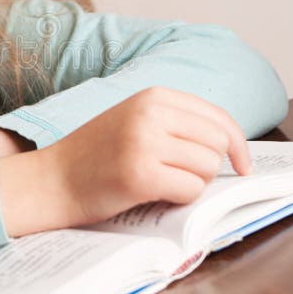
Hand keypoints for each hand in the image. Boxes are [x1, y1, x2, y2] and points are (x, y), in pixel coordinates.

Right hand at [48, 86, 250, 226]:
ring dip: (193, 182)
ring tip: (162, 183)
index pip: (217, 116)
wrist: (51, 180)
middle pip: (217, 142)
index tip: (242, 164)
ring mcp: (144, 142)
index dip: (237, 144)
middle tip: (182, 176)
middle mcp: (150, 113)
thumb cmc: (94, 155)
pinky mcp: (140, 174)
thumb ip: (174, 121)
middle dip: (208, 165)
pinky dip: (180, 198)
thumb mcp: (133, 119)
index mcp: (152, 96)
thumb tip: (228, 141)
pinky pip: (190, 189)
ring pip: (207, 167)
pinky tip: (153, 194)